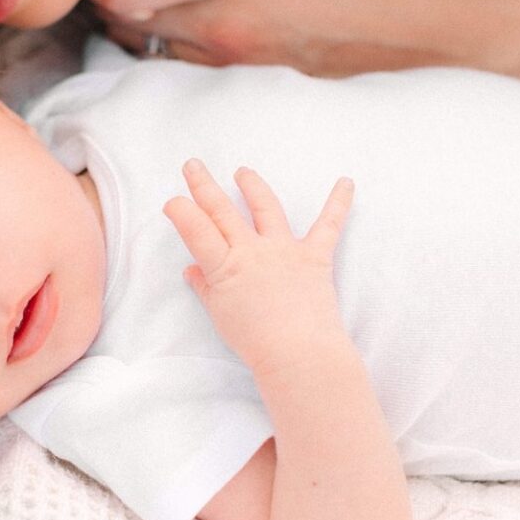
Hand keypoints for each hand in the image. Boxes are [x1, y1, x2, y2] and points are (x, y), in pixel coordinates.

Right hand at [163, 159, 354, 373]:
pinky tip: (346, 182)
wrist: (300, 355)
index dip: (182, 211)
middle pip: (223, 210)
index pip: (196, 229)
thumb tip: (192, 269)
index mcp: (225, 266)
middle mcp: (253, 249)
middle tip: (193, 164)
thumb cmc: (256, 342)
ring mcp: (285, 249)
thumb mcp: (220, 315)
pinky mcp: (315, 256)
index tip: (173, 201)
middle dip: (204, 185)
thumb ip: (205, 288)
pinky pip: (328, 225)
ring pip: (266, 207)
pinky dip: (339, 202)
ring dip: (252, 186)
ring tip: (243, 172)